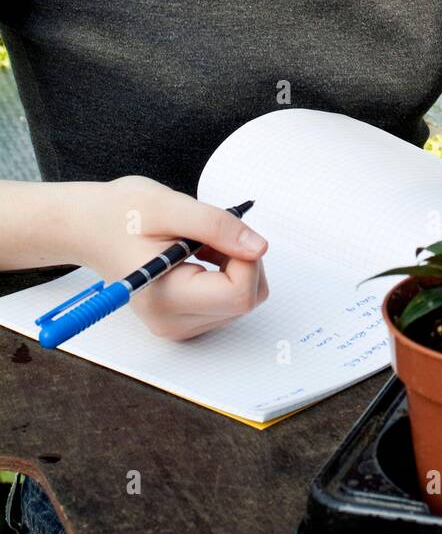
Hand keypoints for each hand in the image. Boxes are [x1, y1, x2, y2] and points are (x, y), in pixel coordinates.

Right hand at [65, 175, 268, 340]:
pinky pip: (228, 303)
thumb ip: (217, 227)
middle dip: (243, 261)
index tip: (225, 231)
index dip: (246, 258)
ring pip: (242, 302)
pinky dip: (225, 275)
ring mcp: (177, 326)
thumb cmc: (121, 214)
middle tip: (212, 234)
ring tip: (199, 244)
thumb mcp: (170, 206)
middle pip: (245, 301)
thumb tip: (258, 247)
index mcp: (165, 298)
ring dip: (234, 267)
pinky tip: (199, 257)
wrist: (91, 228)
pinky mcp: (183, 321)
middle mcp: (171, 323)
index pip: (239, 294)